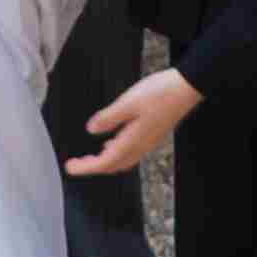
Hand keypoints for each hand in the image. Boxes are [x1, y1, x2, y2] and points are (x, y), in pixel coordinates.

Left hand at [68, 67, 202, 177]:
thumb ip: (108, 118)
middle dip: (93, 167)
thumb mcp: (128, 102)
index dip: (85, 168)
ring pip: (123, 161)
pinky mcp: (153, 135)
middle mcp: (141, 147)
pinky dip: (117, 152)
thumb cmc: (161, 93)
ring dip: (105, 161)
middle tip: (76, 164)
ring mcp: (148, 142)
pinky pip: (131, 152)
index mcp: (132, 141)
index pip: (104, 163)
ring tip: (90, 156)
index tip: (69, 167)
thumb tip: (91, 129)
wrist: (187, 88)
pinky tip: (112, 142)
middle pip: (113, 166)